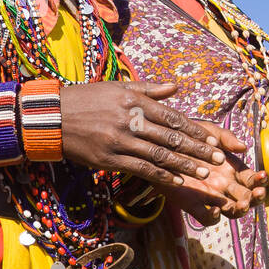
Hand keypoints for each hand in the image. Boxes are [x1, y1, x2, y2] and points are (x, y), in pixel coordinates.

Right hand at [62, 81, 237, 194]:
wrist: (50, 116)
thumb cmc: (87, 100)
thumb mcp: (118, 88)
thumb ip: (150, 89)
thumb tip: (176, 86)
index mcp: (134, 101)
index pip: (172, 117)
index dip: (195, 130)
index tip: (214, 139)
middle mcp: (128, 120)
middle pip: (170, 138)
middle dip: (197, 150)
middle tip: (218, 159)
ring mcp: (118, 141)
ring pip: (158, 155)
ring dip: (184, 165)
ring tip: (204, 173)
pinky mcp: (107, 159)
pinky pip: (140, 169)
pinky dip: (161, 175)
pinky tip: (177, 181)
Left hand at [161, 128, 265, 219]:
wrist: (159, 145)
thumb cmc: (188, 137)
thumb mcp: (208, 132)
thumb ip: (226, 138)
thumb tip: (244, 147)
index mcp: (232, 169)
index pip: (252, 179)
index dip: (260, 180)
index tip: (262, 176)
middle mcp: (224, 186)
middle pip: (247, 198)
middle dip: (256, 198)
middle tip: (257, 193)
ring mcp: (210, 197)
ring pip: (232, 211)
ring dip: (240, 210)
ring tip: (241, 205)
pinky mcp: (192, 205)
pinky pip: (207, 218)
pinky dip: (214, 217)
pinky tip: (215, 209)